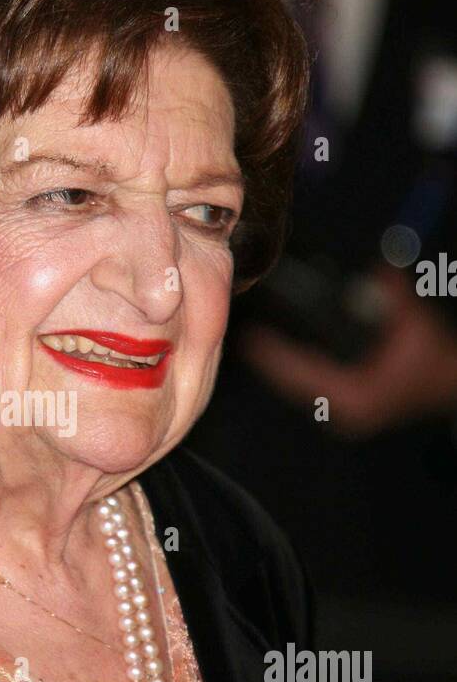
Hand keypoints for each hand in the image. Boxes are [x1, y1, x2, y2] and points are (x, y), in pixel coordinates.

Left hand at [237, 263, 456, 437]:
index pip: (305, 375)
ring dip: (283, 365)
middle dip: (273, 359)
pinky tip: (281, 351)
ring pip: (302, 386)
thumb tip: (378, 270)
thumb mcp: (416, 324)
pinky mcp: (347, 404)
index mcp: (357, 398)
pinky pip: (312, 385)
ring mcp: (345, 411)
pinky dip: (298, 367)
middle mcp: (346, 411)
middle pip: (296, 384)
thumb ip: (394, 295)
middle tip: (246, 339)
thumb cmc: (434, 360)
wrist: (450, 383)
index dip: (276, 357)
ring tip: (257, 344)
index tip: (251, 341)